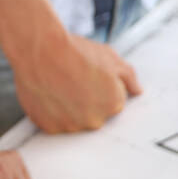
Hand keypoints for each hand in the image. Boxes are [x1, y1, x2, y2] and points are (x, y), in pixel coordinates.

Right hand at [12, 30, 140, 133]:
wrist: (40, 50)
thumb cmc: (73, 51)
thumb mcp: (110, 57)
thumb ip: (129, 77)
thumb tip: (137, 90)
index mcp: (114, 104)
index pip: (112, 102)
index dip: (100, 87)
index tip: (88, 77)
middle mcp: (95, 120)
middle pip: (93, 114)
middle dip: (85, 100)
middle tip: (72, 80)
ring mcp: (71, 126)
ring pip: (73, 121)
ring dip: (68, 108)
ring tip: (58, 85)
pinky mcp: (50, 127)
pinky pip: (54, 123)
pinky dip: (51, 112)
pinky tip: (48, 93)